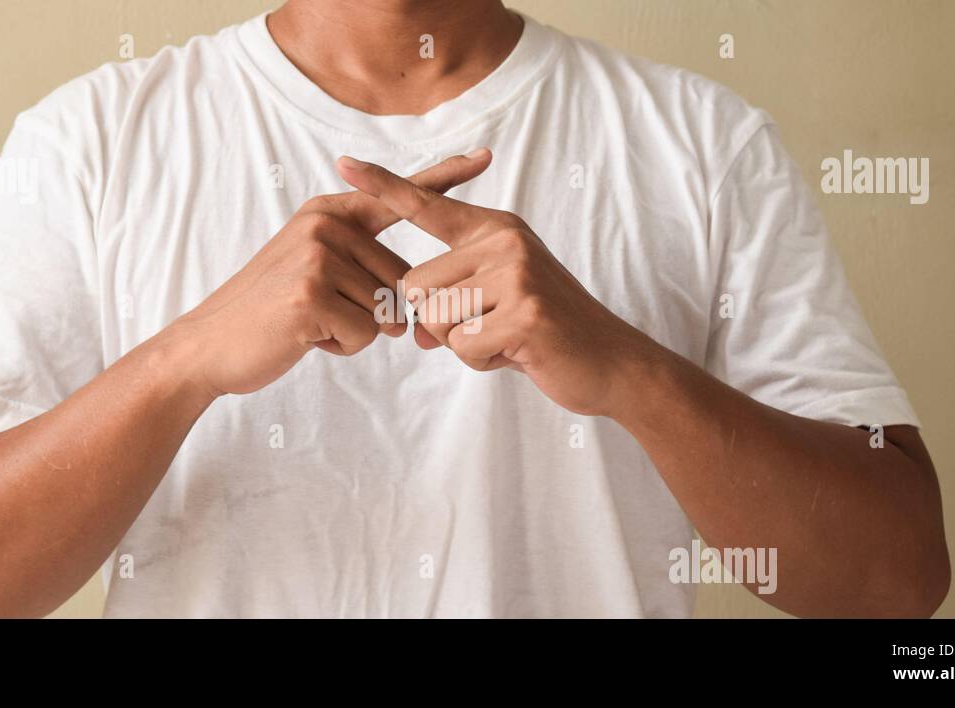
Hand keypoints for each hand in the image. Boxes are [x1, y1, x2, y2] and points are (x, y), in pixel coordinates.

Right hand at [172, 151, 493, 396]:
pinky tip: (304, 335)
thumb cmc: (270, 312)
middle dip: (372, 313)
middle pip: (402, 281)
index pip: (396, 196)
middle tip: (319, 311)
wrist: (210, 343)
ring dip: (354, 331)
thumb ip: (357, 259)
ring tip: (310, 322)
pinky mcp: (311, 294)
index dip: (444, 177)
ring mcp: (317, 257)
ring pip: (386, 313)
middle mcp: (326, 225)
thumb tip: (411, 289)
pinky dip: (340, 347)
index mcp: (329, 213)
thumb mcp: (310, 267)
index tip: (486, 156)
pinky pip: (365, 334)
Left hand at [337, 154, 649, 416]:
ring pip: (435, 320)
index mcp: (495, 229)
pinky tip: (517, 352)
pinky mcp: (524, 312)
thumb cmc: (546, 332)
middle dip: (440, 323)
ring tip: (506, 338)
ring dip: (462, 344)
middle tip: (491, 327)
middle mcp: (504, 240)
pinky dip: (482, 361)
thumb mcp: (499, 302)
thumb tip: (417, 332)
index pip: (428, 206)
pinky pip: (462, 346)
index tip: (343, 162)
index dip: (382, 186)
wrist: (611, 361)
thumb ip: (455, 301)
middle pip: (416, 287)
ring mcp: (516, 273)